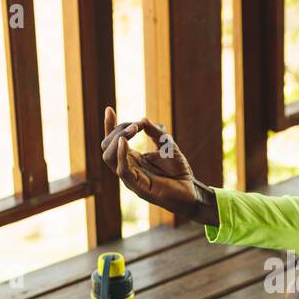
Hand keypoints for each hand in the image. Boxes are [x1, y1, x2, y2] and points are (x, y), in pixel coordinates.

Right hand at [101, 107, 218, 224]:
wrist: (191, 190)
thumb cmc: (178, 171)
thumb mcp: (167, 145)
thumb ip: (155, 132)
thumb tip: (142, 119)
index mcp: (131, 159)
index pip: (112, 141)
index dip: (109, 125)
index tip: (109, 108)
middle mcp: (127, 168)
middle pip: (106, 146)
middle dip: (117, 130)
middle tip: (136, 125)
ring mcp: (130, 178)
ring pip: (108, 157)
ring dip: (117, 139)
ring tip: (132, 129)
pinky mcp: (137, 186)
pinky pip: (121, 169)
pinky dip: (120, 153)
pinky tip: (124, 141)